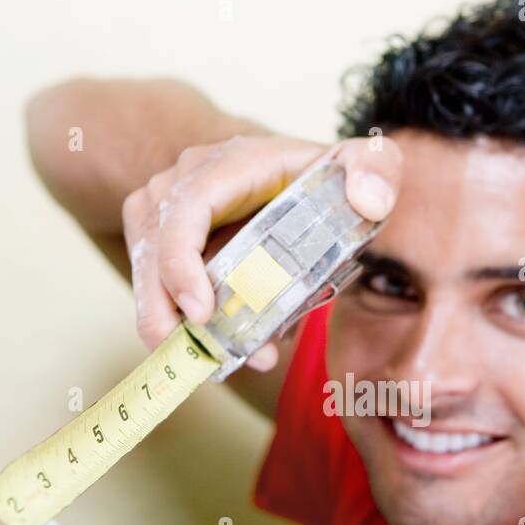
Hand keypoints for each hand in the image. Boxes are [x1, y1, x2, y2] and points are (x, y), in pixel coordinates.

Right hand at [121, 134, 402, 369]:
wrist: (289, 172)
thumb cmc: (325, 174)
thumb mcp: (363, 161)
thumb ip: (376, 169)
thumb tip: (367, 201)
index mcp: (231, 164)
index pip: (185, 207)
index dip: (180, 260)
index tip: (200, 311)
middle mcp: (185, 181)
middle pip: (152, 247)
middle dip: (166, 312)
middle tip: (205, 362)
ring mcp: (164, 211)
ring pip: (147, 272)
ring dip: (175, 325)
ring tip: (222, 363)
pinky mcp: (160, 241)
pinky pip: (157, 286)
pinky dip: (181, 322)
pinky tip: (221, 347)